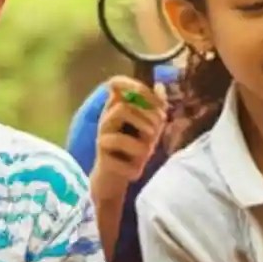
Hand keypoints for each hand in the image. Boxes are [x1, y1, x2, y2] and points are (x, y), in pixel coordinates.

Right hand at [92, 76, 167, 192]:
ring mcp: (101, 138)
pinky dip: (133, 165)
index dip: (136, 87)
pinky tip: (137, 170)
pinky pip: (118, 159)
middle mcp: (106, 119)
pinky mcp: (101, 159)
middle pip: (122, 107)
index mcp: (117, 107)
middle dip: (147, 119)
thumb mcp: (150, 126)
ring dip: (140, 141)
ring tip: (148, 152)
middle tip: (156, 133)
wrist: (117, 178)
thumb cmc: (134, 148)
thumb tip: (161, 85)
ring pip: (119, 140)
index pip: (116, 83)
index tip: (158, 103)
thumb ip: (156, 108)